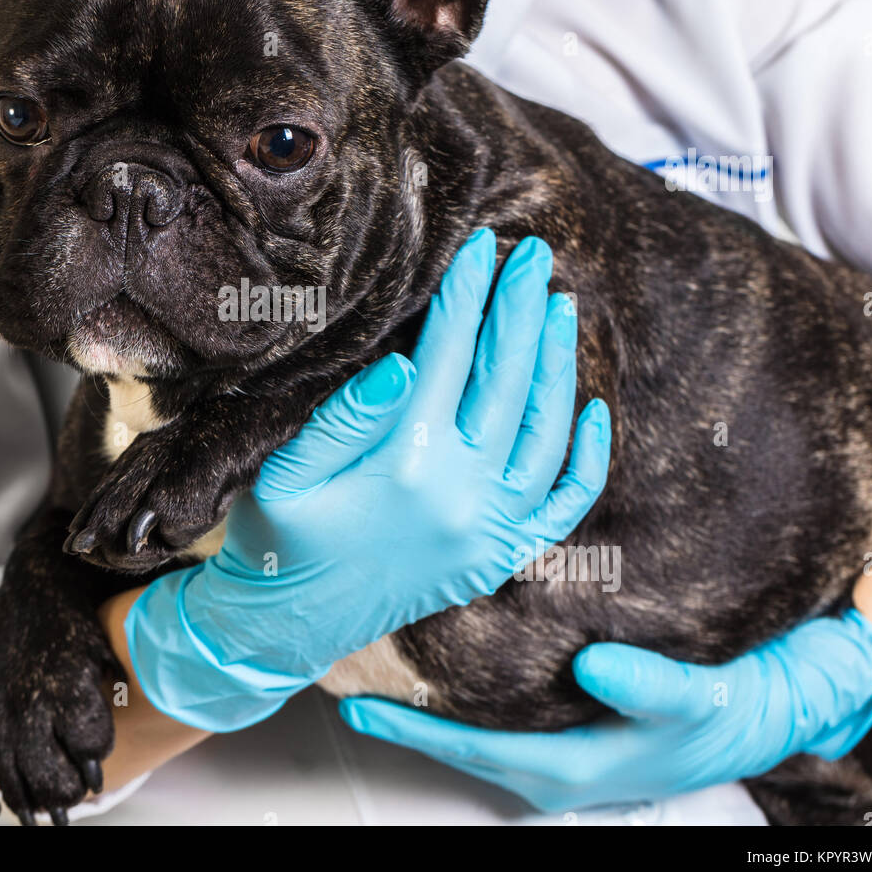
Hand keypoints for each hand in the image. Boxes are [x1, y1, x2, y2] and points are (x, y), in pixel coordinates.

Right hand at [124, 229, 611, 730]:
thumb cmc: (276, 540)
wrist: (290, 626)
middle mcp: (463, 496)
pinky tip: (595, 410)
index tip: (482, 245)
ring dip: (556, 365)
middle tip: (533, 256)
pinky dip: (588, 458)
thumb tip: (401, 363)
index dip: (467, 295)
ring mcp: (490, 529)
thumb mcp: (286, 475)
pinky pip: (563, 504)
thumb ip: (344, 419)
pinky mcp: (500, 555)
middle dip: (520, 310)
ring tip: (558, 306)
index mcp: (407, 466)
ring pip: (545, 432)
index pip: (450, 357)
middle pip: (506, 382)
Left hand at [339, 609, 871, 811]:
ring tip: (382, 646)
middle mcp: (547, 757)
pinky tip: (448, 639)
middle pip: (456, 734)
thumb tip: (594, 667)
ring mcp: (554, 738)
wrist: (766, 708)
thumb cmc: (729, 714)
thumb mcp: (700, 702)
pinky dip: (466, 677)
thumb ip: (652, 688)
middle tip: (351, 660)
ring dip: (429, 689)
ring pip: (473, 718)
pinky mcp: (566, 713)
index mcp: (564, 765)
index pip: (467, 748)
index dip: (406, 728)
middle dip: (403, 705)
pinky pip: (499, 701)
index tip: (352, 702)